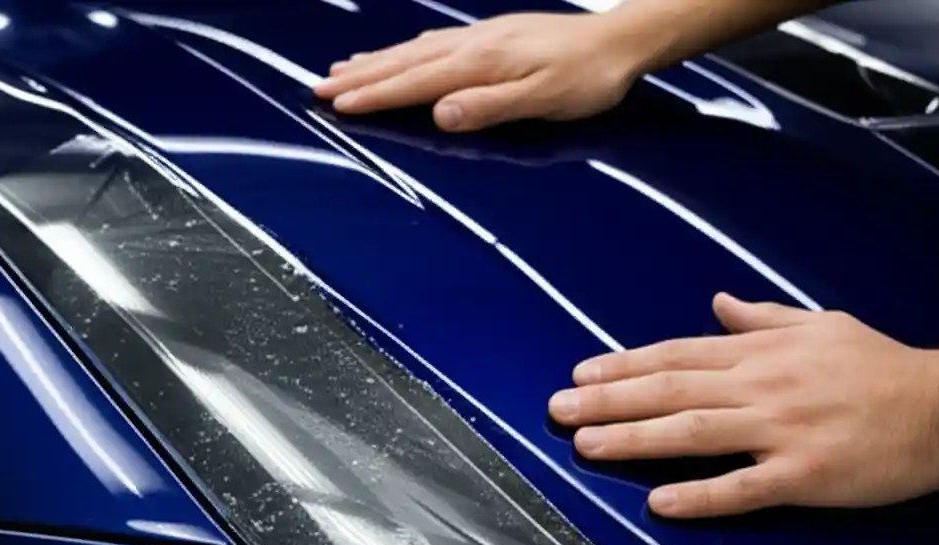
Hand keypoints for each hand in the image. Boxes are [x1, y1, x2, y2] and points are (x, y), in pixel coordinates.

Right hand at [314, 12, 649, 131]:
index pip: (414, 84)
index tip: (336, 105)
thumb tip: (439, 115)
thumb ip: (490, 107)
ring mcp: (481, 37)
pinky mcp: (493, 35)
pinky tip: (401, 53)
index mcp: (480, 64)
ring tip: (342, 70)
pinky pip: (434, 43)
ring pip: (414, 51)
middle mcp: (472, 45)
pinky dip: (406, 51)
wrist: (621, 40)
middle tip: (317, 88)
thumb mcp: (543, 100)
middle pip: (404, 63)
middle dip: (359, 78)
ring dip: (376, 62)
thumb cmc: (588, 79)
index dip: (373, 96)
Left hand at [548, 293, 938, 518]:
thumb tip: (717, 303)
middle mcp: (760, 386)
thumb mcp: (819, 324)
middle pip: (669, 390)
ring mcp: (780, 430)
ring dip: (633, 439)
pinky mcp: (805, 474)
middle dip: (607, 401)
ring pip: (691, 433)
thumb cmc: (881, 365)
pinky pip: (742, 487)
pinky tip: (660, 502)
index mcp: (760, 352)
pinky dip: (699, 497)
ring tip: (585, 447)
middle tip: (557, 411)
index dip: (623, 366)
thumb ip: (762, 317)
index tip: (580, 376)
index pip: (676, 355)